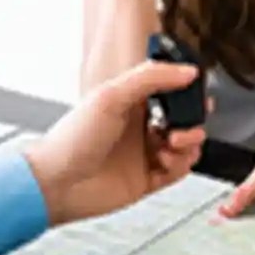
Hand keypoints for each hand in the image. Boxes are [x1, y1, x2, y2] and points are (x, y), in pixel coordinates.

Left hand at [23, 61, 206, 224]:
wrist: (56, 184)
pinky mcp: (148, 179)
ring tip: (174, 142)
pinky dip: (181, 165)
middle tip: (188, 121)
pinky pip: (179, 171)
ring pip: (186, 145)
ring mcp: (145, 153)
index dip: (187, 89)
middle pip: (185, 118)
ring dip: (189, 142)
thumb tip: (188, 71)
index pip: (170, 89)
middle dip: (194, 118)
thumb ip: (151, 78)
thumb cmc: (73, 137)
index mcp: (132, 101)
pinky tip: (166, 161)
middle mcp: (141, 126)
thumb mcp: (111, 96)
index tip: (197, 89)